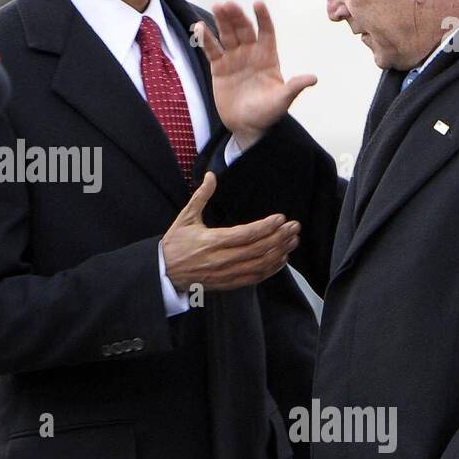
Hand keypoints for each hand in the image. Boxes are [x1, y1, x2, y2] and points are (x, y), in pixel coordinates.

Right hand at [161, 172, 300, 291]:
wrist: (164, 272)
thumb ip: (201, 196)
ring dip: (280, 252)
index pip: (246, 234)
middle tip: (295, 227)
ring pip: (260, 264)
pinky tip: (282, 259)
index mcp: (212, 241)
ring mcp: (226, 273)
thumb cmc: (175, 244)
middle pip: (258, 249)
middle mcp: (222, 259)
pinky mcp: (228, 283)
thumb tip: (211, 175)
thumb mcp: (185, 217)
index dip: (266, 227)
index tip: (281, 218)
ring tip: (293, 240)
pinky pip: (255, 278)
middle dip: (280, 237)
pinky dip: (271, 269)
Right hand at [195, 0, 316, 150]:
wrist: (246, 126)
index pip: (266, 32)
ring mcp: (234, 59)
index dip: (263, 18)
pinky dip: (206, 39)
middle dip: (237, 17)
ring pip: (227, 35)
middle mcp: (251, 53)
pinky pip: (212, 50)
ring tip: (217, 7)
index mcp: (268, 57)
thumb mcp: (282, 101)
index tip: (258, 4)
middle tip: (229, 5)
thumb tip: (313, 78)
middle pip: (244, 29)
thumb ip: (294, 87)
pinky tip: (200, 28)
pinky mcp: (219, 67)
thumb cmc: (267, 113)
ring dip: (222, 21)